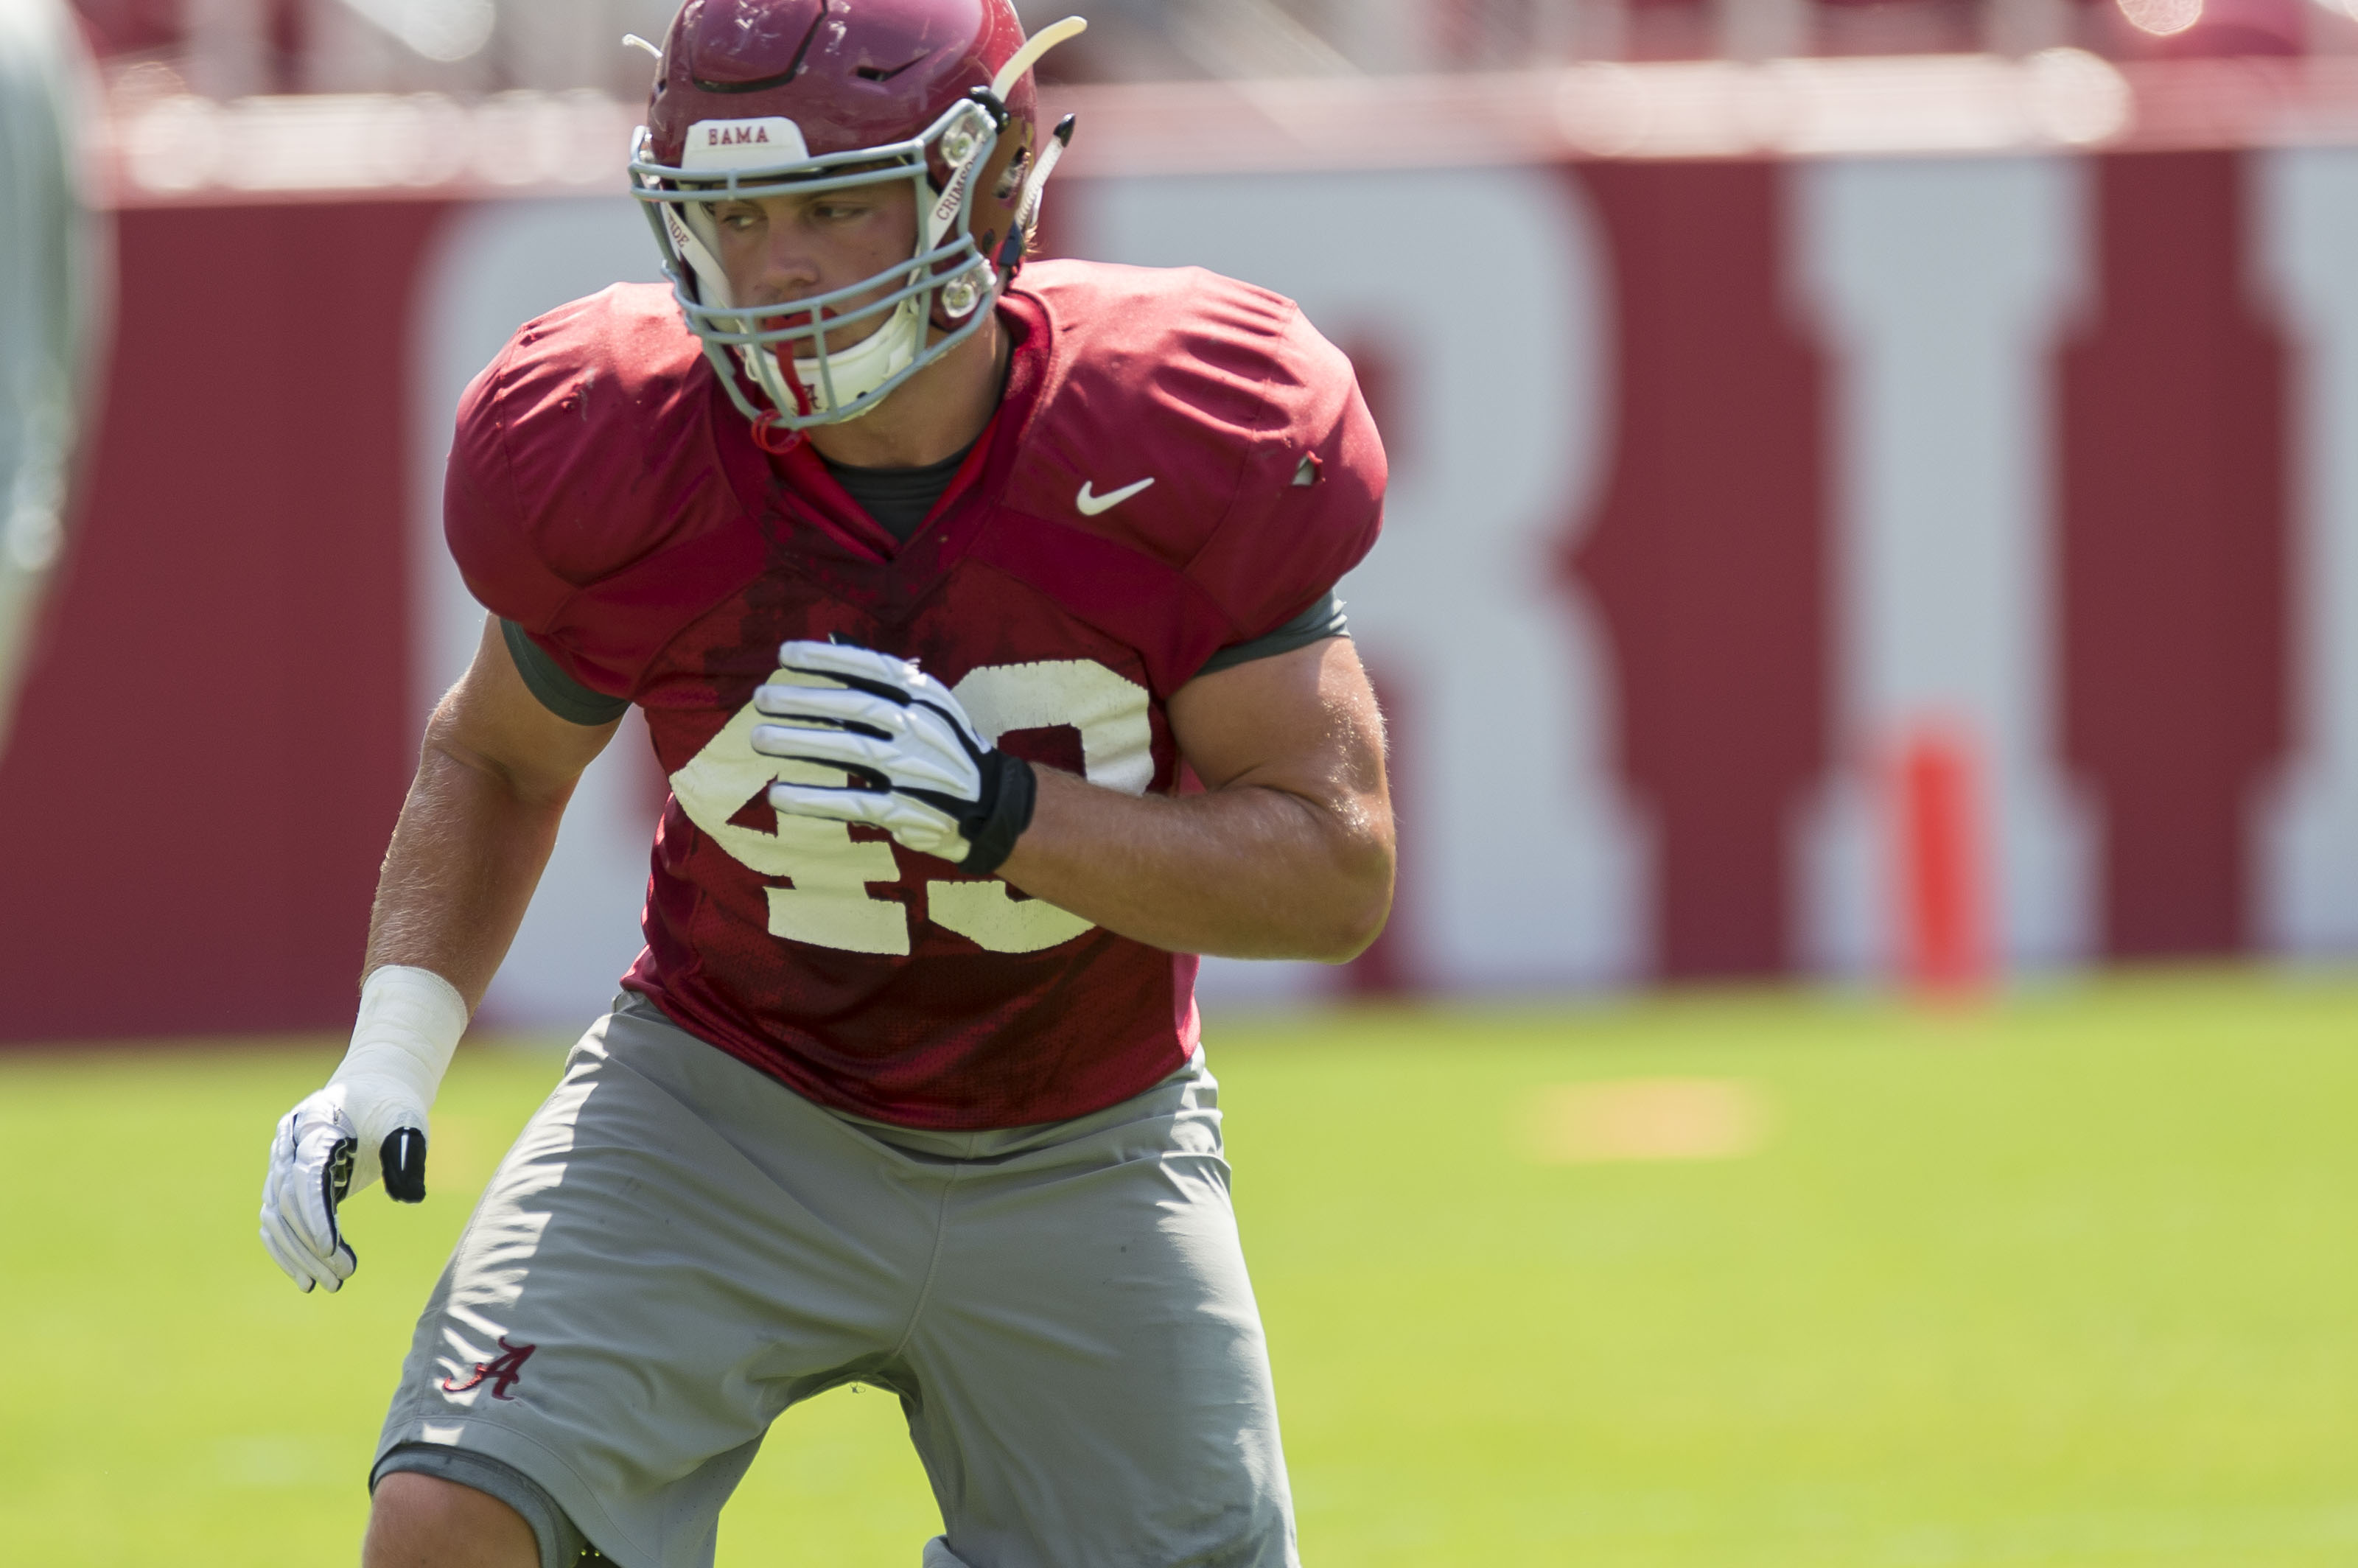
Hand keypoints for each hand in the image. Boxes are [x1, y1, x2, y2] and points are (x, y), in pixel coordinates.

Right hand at [257, 1086, 428, 1293]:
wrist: (374, 1088)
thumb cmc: (394, 1106)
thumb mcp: (409, 1120)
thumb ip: (408, 1152)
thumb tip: (410, 1197)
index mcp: (317, 1123)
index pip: (306, 1175)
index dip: (315, 1214)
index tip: (331, 1249)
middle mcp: (289, 1144)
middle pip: (286, 1201)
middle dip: (311, 1243)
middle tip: (344, 1276)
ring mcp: (281, 1163)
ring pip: (276, 1217)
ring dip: (298, 1254)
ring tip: (331, 1284)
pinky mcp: (284, 1181)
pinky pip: (276, 1220)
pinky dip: (288, 1249)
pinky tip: (308, 1278)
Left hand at [751, 640, 1035, 874]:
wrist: (990, 806)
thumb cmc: (945, 745)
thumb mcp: (926, 701)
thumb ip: (880, 675)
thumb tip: (832, 637)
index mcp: (924, 695)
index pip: (871, 668)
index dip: (827, 658)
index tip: (785, 655)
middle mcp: (919, 727)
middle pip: (855, 707)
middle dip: (804, 700)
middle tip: (760, 699)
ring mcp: (913, 769)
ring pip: (850, 750)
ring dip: (800, 743)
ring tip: (759, 739)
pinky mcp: (904, 810)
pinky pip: (852, 802)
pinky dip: (814, 799)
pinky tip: (778, 795)